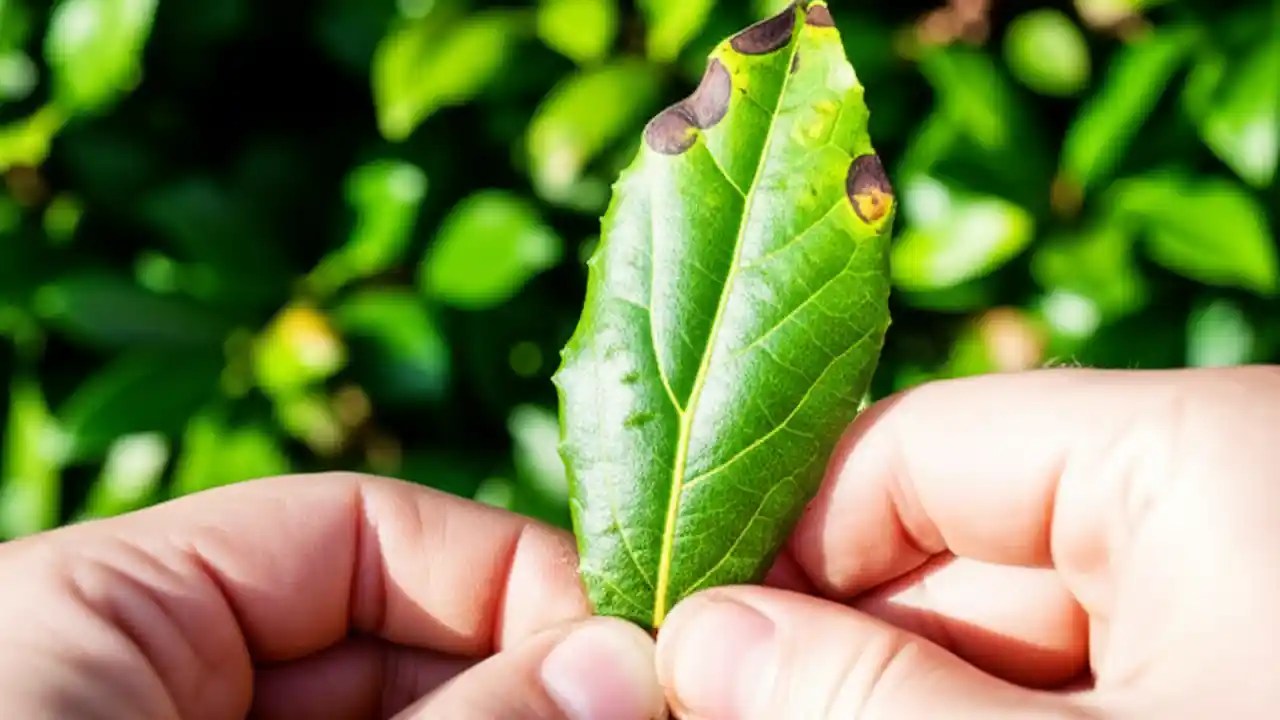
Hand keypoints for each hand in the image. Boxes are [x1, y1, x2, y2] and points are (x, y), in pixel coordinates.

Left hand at [0, 473, 664, 718]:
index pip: (361, 530)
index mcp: (105, 600)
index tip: (628, 647)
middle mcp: (144, 670)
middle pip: (390, 636)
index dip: (512, 574)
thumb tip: (623, 668)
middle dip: (522, 678)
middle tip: (643, 715)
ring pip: (386, 718)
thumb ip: (444, 719)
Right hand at [655, 367, 1279, 717]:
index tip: (700, 645)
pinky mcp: (1251, 660)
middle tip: (734, 712)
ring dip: (912, 695)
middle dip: (842, 642)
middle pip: (952, 547)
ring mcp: (1242, 586)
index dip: (783, 545)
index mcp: (1195, 453)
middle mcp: (1220, 491)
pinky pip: (1090, 674)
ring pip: (1011, 631)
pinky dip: (1003, 714)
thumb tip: (698, 640)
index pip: (913, 449)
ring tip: (794, 719)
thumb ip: (869, 698)